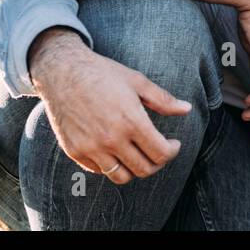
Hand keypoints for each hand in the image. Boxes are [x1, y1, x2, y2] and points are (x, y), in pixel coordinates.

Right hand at [28, 28, 191, 184]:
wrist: (63, 73)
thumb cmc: (103, 74)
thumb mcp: (137, 81)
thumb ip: (163, 100)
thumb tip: (186, 109)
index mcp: (131, 121)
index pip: (160, 153)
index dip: (172, 151)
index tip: (173, 143)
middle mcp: (111, 139)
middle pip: (144, 169)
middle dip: (158, 162)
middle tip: (159, 150)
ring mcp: (91, 148)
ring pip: (121, 177)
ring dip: (135, 168)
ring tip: (139, 154)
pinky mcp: (75, 152)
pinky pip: (100, 171)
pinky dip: (112, 165)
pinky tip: (117, 149)